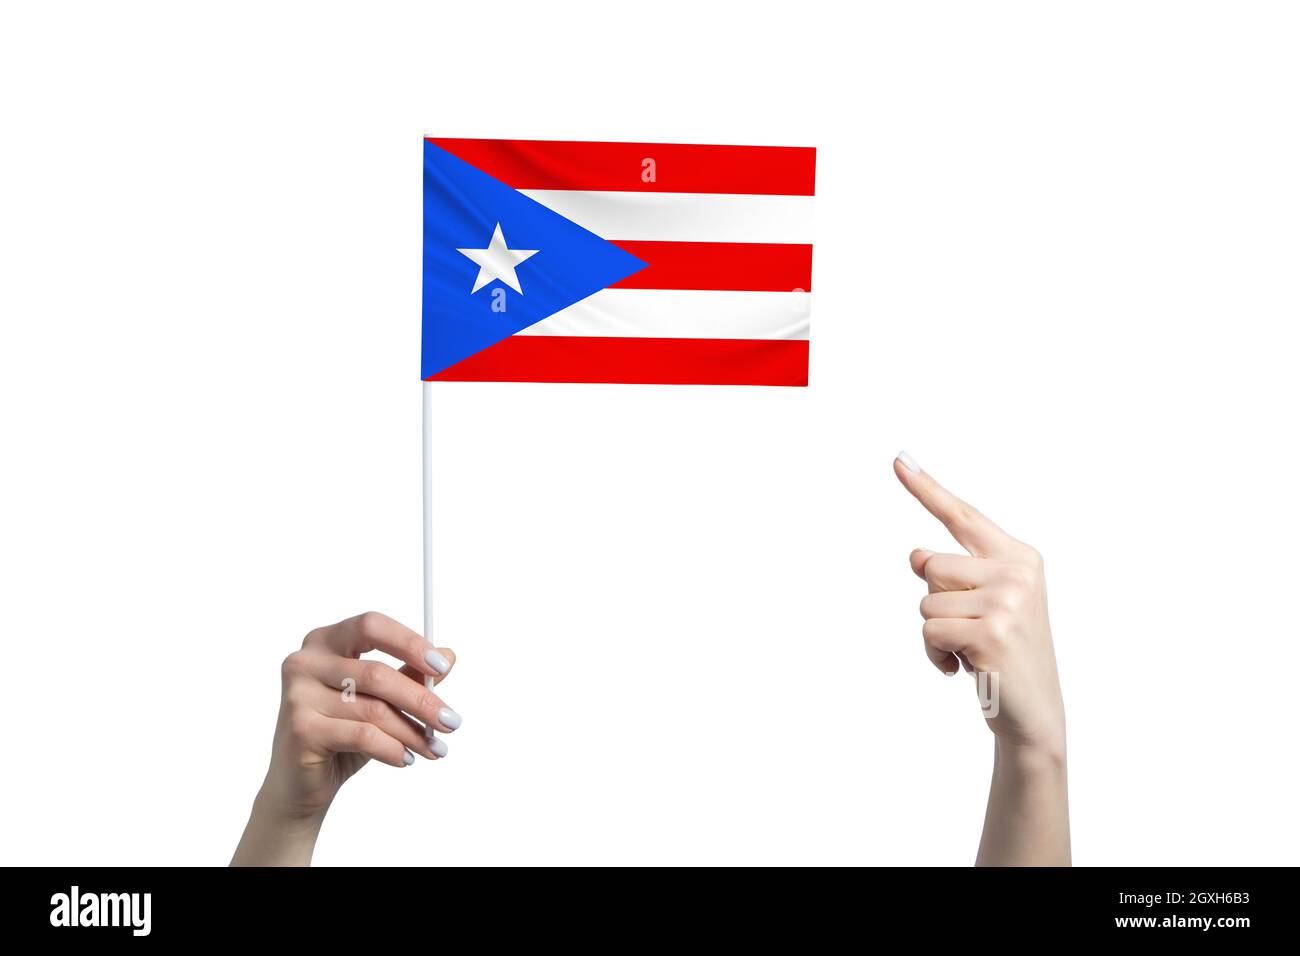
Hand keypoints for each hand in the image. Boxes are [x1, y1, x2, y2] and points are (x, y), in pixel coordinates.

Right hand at [232, 612, 458, 864]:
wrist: (299, 783)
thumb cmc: (341, 733)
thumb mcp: (378, 700)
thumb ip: (407, 675)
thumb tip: (449, 655)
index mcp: (325, 641)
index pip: (371, 625)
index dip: (409, 643)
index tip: (442, 666)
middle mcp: (305, 662)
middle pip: (377, 672)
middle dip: (421, 700)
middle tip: (452, 722)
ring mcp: (298, 695)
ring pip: (373, 710)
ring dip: (412, 732)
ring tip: (434, 749)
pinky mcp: (301, 730)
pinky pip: (362, 736)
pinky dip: (392, 749)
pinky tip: (406, 759)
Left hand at [895, 452, 1068, 864]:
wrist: (1032, 714)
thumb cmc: (1003, 655)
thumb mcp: (986, 605)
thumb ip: (956, 572)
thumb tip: (916, 554)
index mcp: (1018, 557)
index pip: (962, 515)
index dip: (926, 487)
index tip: (897, 458)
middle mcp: (1017, 571)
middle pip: (928, 564)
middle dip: (936, 600)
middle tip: (969, 629)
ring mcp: (1007, 599)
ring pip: (924, 600)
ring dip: (935, 633)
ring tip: (969, 650)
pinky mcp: (991, 630)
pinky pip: (928, 630)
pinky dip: (935, 656)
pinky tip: (962, 669)